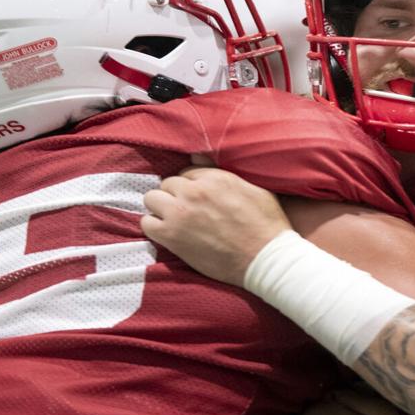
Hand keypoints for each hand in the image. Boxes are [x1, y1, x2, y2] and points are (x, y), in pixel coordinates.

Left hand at [141, 166, 293, 285]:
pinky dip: (155, 227)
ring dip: (161, 208)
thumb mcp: (255, 188)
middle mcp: (194, 191)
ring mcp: (180, 213)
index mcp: (215, 177)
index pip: (187, 172)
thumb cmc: (267, 226)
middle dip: (175, 196)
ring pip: (152, 199)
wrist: (266, 260)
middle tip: (188, 211)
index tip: (198, 199)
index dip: (191, 186)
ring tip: (174, 220)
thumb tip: (198, 154)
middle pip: (168, 183)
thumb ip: (223, 171)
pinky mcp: (172, 236)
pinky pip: (147, 223)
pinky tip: (168, 233)